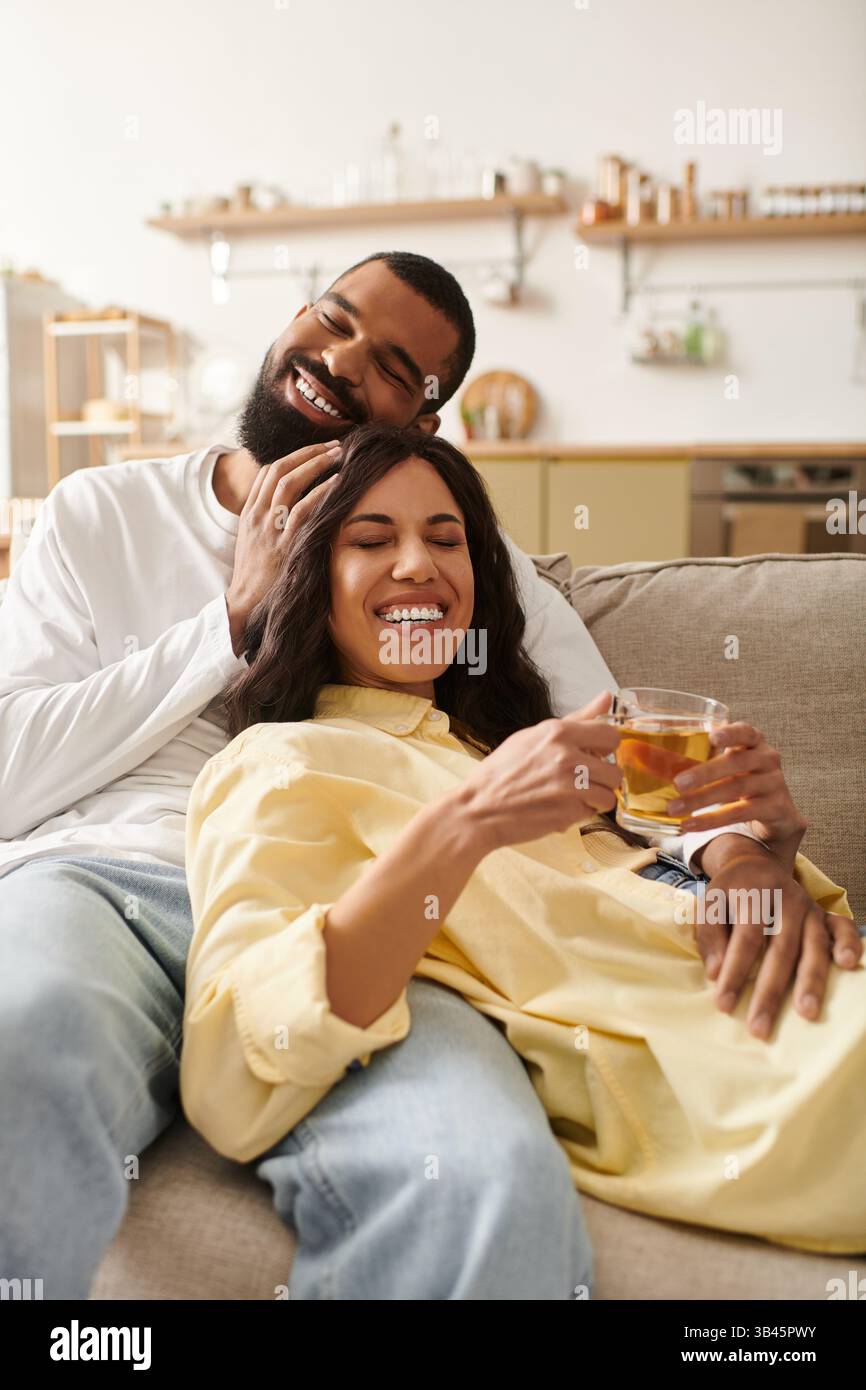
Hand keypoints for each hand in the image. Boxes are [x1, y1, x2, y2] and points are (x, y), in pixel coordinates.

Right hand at [225, 441, 341, 653]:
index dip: (293, 456)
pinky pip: (302, 511)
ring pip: (289, 483)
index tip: (315, 451)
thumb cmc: (257, 578)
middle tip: (333, 446)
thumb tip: (295, 512)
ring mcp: (268, 529)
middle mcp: (257, 516)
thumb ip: (270, 525)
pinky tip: (338, 483)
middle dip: (308, 453)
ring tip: (338, 455)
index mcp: (249, 514)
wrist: (245, 604)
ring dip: (315, 464)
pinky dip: (320, 492)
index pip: (267, 473)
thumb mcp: (256, 545)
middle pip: (279, 470)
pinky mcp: (283, 544)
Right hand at [460, 690, 621, 853]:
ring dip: (594, 797)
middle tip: (581, 779)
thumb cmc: (502, 772)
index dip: (606, 748)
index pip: (611, 735)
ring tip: (571, 795)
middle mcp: (567, 757)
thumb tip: (607, 697)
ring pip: (609, 794)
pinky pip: (593, 813)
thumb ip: (577, 718)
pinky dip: (580, 813)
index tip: (596, 754)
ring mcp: (570, 787)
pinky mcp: (568, 813)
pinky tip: (560, 807)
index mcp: (559, 733)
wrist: (479, 808)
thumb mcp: (535, 735)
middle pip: (615, 770)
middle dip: (602, 777)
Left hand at [668, 721, 807, 872]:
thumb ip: (691, 759)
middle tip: (677, 783)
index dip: (730, 733)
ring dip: (702, 799)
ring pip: (737, 789)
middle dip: (705, 772)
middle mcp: (768, 759)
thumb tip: (638, 756)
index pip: (745, 731)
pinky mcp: (777, 808)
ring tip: (675, 809)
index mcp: (753, 742)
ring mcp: (775, 783)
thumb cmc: (737, 780)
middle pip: (737, 762)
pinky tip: (691, 824)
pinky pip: (742, 812)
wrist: (776, 813)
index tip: (712, 736)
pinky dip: (713, 819)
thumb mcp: (721, 767)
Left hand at [691, 848, 861, 1040]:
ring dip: (811, 981)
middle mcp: (786, 901)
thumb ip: (709, 936)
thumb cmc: (729, 893)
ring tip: (807, 1013)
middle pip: (781, 950)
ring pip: (813, 946)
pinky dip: (849, 944)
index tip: (723, 1005)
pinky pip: (842, 927)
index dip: (734, 973)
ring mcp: (808, 908)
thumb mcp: (709, 904)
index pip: (746, 940)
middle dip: (771, 992)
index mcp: (754, 896)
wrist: (754, 863)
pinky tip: (848, 965)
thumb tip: (715, 973)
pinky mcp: (824, 914)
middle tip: (760, 1028)